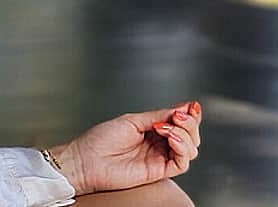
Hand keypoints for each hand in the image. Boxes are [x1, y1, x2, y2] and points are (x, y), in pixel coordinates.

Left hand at [50, 101, 201, 194]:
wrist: (87, 160)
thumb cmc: (102, 140)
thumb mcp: (133, 120)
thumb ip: (158, 115)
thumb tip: (182, 108)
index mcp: (154, 129)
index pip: (182, 122)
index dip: (190, 114)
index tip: (190, 106)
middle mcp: (160, 144)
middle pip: (191, 135)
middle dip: (189, 122)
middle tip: (177, 115)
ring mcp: (159, 157)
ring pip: (190, 149)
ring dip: (184, 134)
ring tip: (166, 126)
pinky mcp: (158, 171)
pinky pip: (181, 163)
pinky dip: (181, 147)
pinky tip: (170, 137)